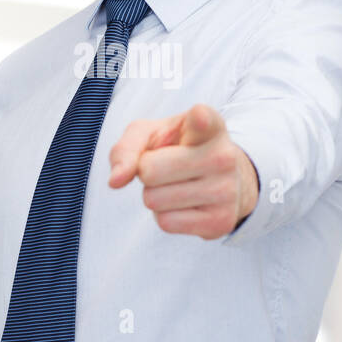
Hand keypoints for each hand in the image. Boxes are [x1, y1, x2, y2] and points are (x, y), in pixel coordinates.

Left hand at [108, 104, 258, 239]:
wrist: (219, 178)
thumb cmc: (177, 149)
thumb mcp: (150, 135)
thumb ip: (126, 148)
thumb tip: (115, 181)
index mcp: (209, 124)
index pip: (201, 119)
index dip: (199, 119)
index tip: (200, 119)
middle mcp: (224, 155)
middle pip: (150, 171)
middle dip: (146, 172)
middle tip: (167, 167)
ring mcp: (226, 190)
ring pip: (154, 200)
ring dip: (154, 195)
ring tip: (177, 184)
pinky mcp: (222, 221)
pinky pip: (166, 222)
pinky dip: (164, 215)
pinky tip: (185, 204)